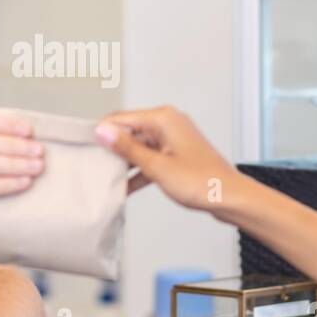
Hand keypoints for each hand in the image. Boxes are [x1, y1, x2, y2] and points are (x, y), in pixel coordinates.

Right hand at [94, 106, 244, 218]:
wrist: (232, 198)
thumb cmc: (202, 182)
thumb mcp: (157, 167)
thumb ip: (127, 148)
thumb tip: (102, 131)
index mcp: (163, 119)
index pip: (120, 118)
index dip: (101, 132)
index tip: (83, 146)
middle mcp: (167, 123)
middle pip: (128, 132)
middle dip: (112, 149)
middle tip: (92, 166)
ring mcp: (172, 139)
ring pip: (138, 147)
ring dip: (125, 163)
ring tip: (105, 179)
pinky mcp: (176, 155)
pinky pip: (150, 159)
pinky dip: (139, 171)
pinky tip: (125, 189)